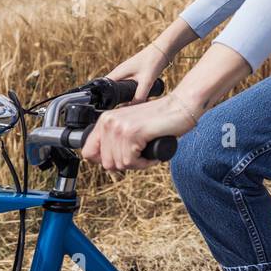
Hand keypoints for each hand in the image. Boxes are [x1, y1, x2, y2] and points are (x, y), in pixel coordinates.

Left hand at [80, 93, 196, 172]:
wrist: (182, 106)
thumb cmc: (161, 119)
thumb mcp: (131, 126)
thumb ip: (115, 139)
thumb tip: (106, 162)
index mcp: (106, 119)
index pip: (88, 152)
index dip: (104, 160)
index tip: (121, 157)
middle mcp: (109, 122)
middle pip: (106, 163)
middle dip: (125, 163)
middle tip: (140, 153)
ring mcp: (120, 127)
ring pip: (119, 164)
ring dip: (137, 163)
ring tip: (148, 151)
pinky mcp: (133, 133)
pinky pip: (132, 162)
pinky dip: (144, 163)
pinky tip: (152, 153)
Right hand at [105, 43, 170, 103]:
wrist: (165, 49)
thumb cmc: (154, 60)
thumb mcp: (147, 80)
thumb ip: (140, 95)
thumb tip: (133, 109)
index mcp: (118, 73)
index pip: (104, 87)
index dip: (104, 98)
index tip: (107, 109)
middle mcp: (120, 73)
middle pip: (112, 89)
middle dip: (115, 100)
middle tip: (120, 113)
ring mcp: (127, 73)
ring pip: (121, 88)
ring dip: (124, 97)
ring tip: (129, 109)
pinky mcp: (135, 74)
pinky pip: (129, 86)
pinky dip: (132, 94)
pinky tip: (138, 101)